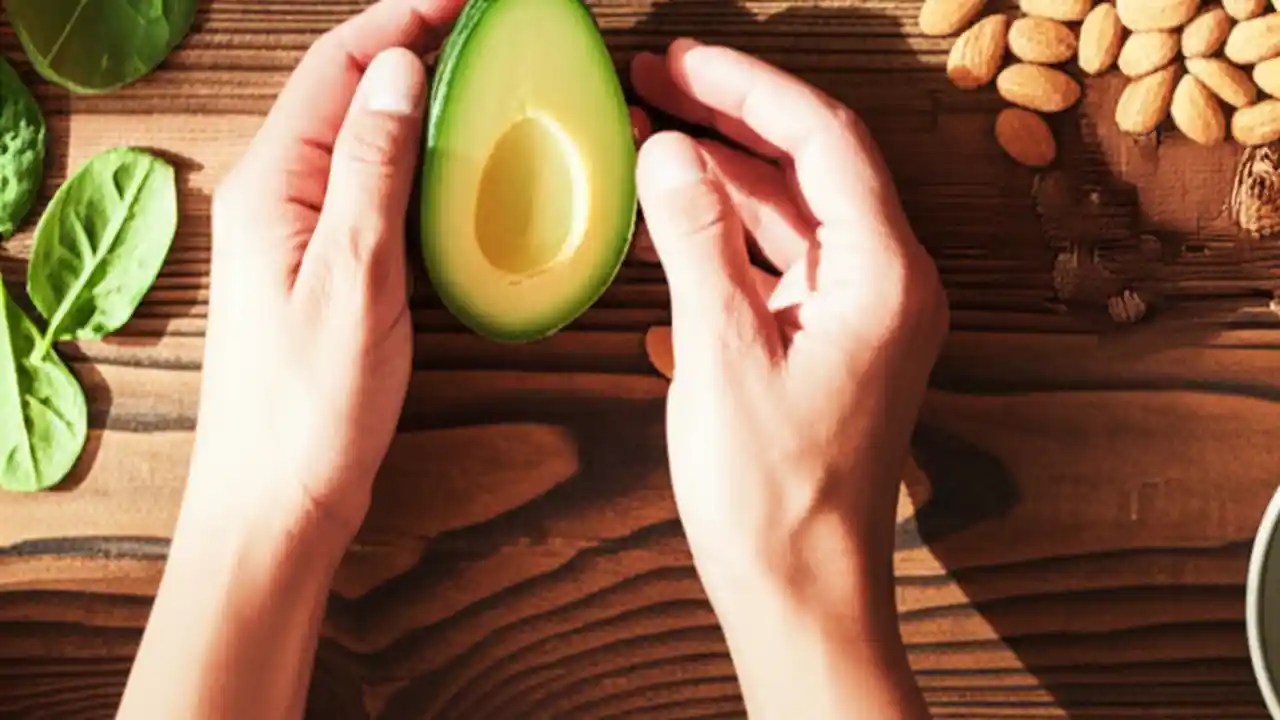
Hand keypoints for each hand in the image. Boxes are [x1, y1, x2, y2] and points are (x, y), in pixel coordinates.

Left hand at [188, 0, 461, 544]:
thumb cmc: (311, 407)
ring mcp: (295, 233)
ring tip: (476, 81)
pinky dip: (410, 161)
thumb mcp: (354, 278)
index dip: (396, 18)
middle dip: (409, 46)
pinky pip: (366, 188)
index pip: (335, 67)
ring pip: (357, 139)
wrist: (278, 503)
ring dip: (412, 101)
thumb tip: (399, 70)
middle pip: (343, 91)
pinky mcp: (320, 266)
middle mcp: (274, 197)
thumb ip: (373, 169)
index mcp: (270, 186)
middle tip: (482, 31)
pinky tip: (451, 168)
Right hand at [632, 39, 945, 716]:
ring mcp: (861, 311)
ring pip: (796, 206)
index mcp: (884, 276)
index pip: (824, 139)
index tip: (680, 60)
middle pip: (814, 162)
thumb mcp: (721, 355)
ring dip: (729, 166)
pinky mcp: (831, 337)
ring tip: (653, 128)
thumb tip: (667, 152)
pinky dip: (733, 223)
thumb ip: (696, 241)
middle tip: (655, 80)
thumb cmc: (773, 496)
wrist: (801, 590)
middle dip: (734, 115)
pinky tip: (680, 204)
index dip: (748, 87)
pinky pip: (784, 255)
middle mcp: (888, 282)